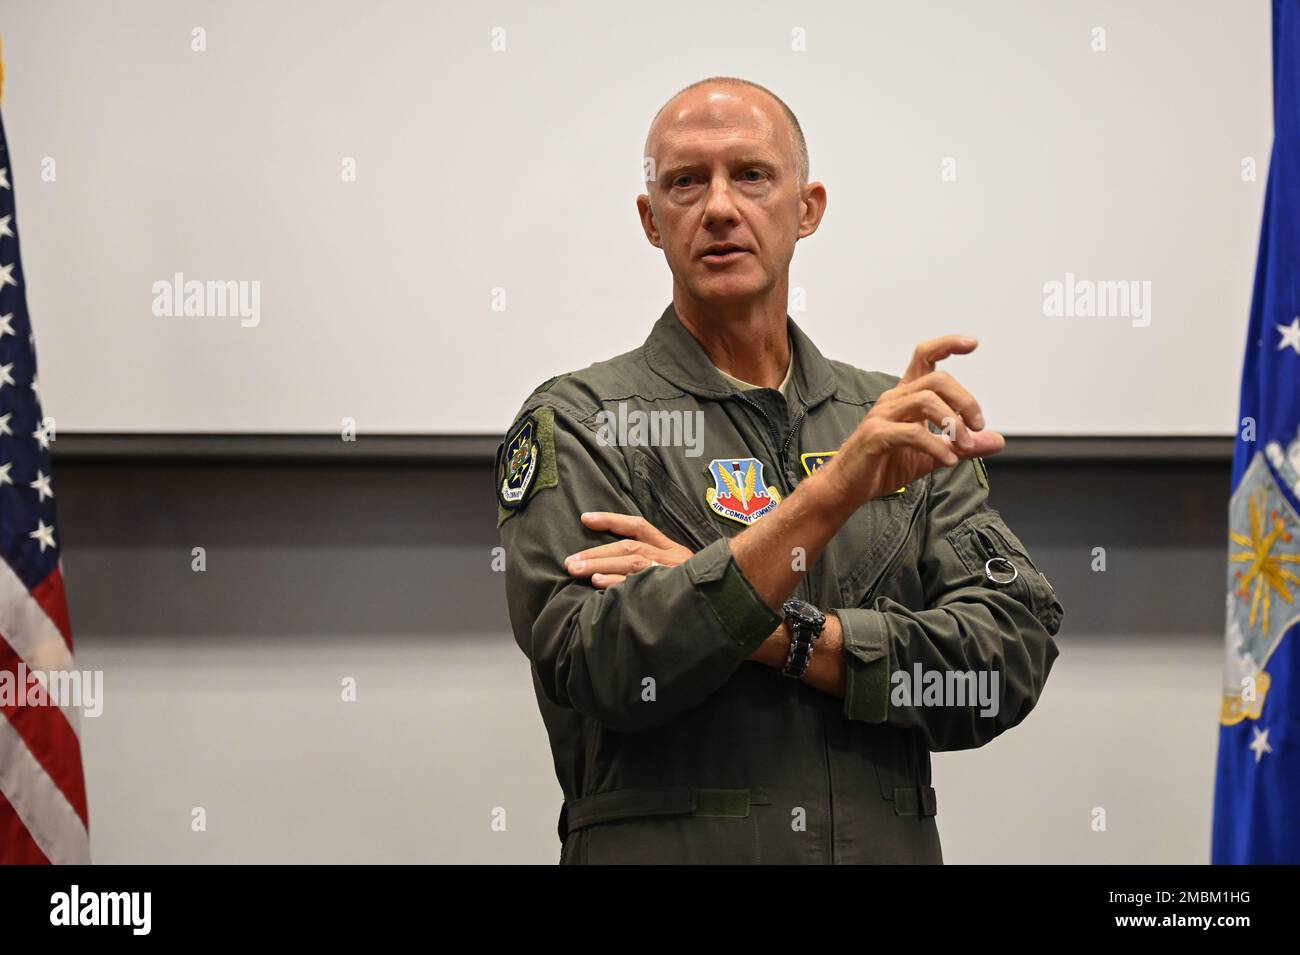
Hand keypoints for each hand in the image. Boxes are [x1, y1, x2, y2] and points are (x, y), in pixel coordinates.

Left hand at [564, 512, 693, 588]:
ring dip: (600, 566)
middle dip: (597, 553)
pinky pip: (639, 586)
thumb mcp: (681, 571)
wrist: (728, 597)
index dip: (612, 520)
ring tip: (577, 570)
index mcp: (671, 549)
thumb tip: (614, 568)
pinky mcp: (670, 592)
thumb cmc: (698, 591)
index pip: (639, 526)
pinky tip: (599, 585)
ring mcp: (671, 574)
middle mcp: (671, 558)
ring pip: (631, 563)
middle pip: (629, 547)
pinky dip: (617, 584)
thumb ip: (654, 565)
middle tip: (571, 561)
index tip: (586, 518)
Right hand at [820, 335, 1004, 507]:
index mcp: (905, 396)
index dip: (948, 344)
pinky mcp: (876, 436)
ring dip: (954, 424)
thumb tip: (997, 440)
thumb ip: (963, 444)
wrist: (847, 487)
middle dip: (965, 401)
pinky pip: (912, 433)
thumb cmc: (884, 464)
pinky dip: (936, 446)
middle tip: (978, 427)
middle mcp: (893, 399)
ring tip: (964, 447)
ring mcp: (882, 416)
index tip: (973, 343)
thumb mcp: (933, 455)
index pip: (925, 356)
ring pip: (926, 400)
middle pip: (937, 379)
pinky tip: (948, 460)